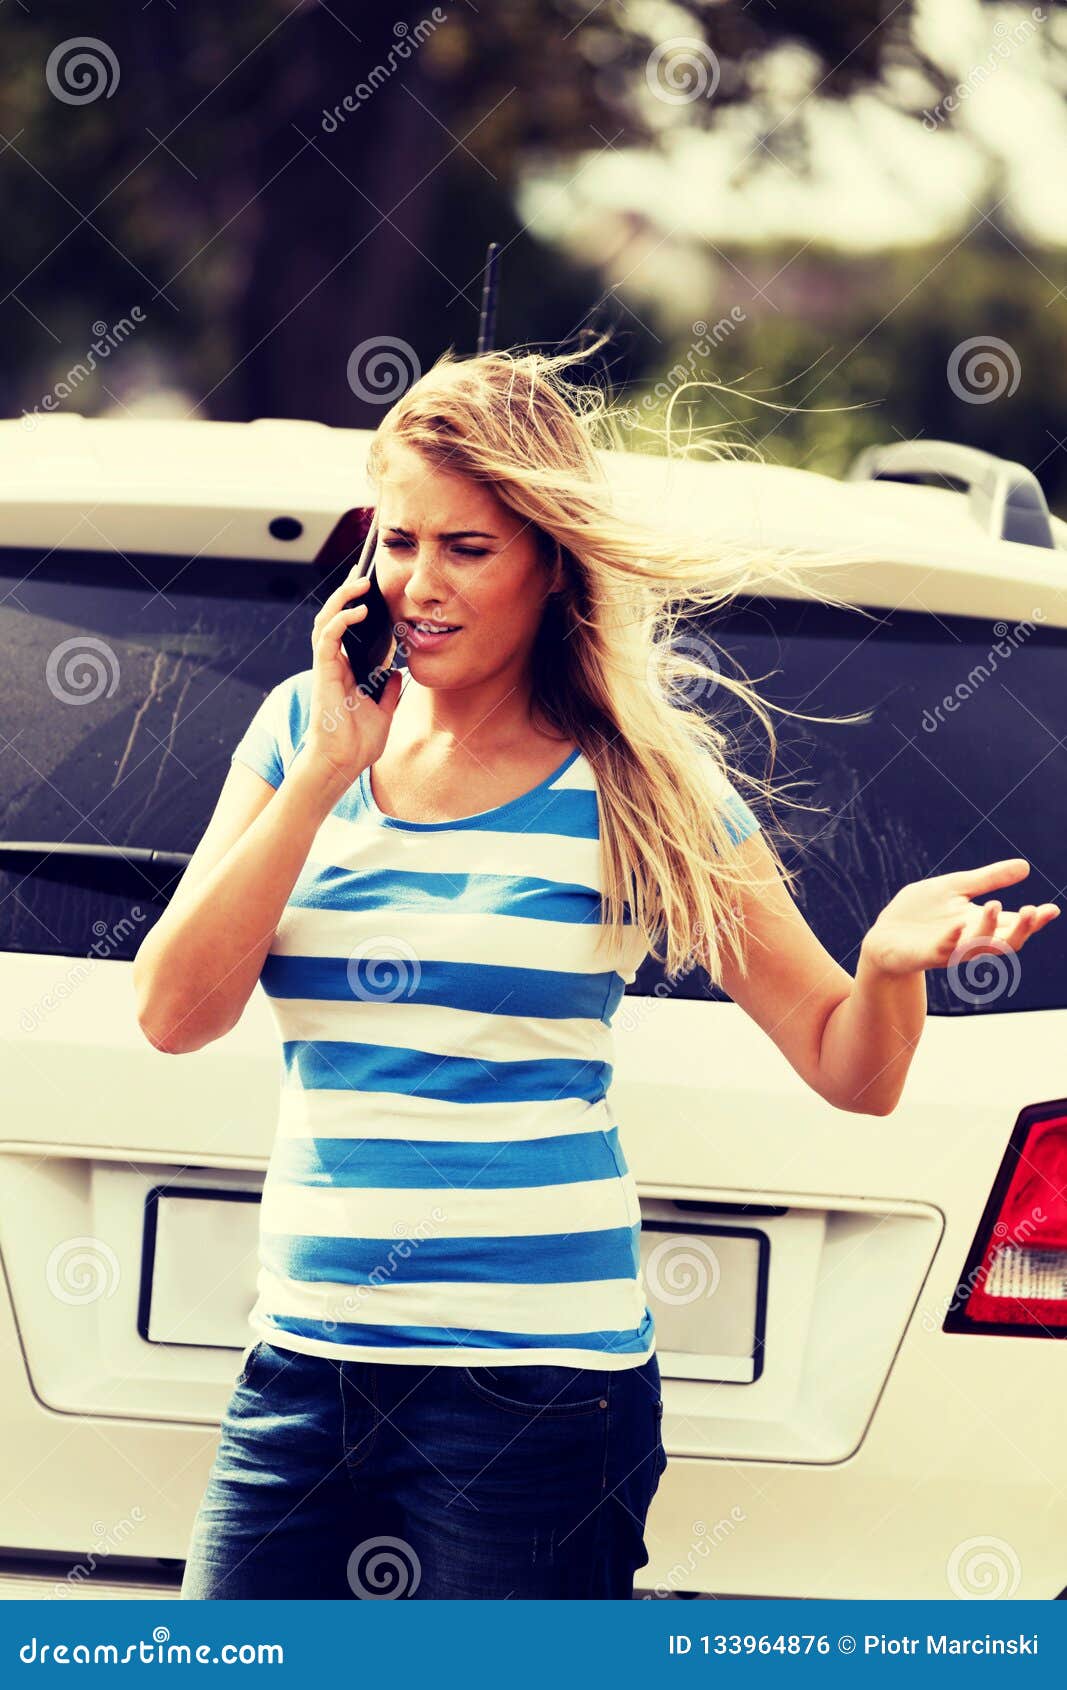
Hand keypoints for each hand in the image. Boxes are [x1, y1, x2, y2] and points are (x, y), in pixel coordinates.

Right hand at [301, 572, 401, 791]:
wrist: (344, 763)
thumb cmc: (359, 742)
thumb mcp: (383, 712)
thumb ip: (388, 690)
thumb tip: (399, 673)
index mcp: (347, 671)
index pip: (349, 630)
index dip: (357, 607)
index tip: (372, 588)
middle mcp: (334, 665)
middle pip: (334, 618)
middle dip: (346, 593)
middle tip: (363, 573)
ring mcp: (326, 668)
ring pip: (326, 621)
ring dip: (342, 598)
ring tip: (360, 581)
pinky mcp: (323, 673)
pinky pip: (327, 638)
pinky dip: (340, 620)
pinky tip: (357, 610)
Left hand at [861, 858, 1059, 977]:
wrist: (884, 934)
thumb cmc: (921, 913)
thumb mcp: (956, 887)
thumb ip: (988, 878)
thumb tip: (1026, 866)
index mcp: (980, 924)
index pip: (1013, 924)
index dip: (1034, 920)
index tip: (1051, 909)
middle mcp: (970, 940)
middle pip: (1004, 941)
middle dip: (1021, 929)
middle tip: (1032, 911)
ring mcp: (950, 949)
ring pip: (977, 947)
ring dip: (988, 929)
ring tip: (994, 905)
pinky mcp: (927, 954)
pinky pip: (943, 949)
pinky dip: (952, 938)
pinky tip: (958, 924)